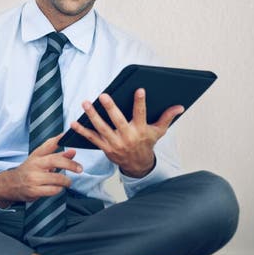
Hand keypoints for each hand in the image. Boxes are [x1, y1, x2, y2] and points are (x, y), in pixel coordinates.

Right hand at [0, 136, 82, 208]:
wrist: (11, 184)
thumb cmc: (29, 170)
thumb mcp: (41, 160)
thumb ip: (58, 155)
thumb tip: (73, 151)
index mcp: (37, 155)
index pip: (48, 144)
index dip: (59, 139)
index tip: (67, 134)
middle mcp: (35, 164)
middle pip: (55, 160)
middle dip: (70, 164)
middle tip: (79, 169)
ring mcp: (33, 178)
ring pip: (56, 178)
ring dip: (66, 181)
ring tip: (67, 182)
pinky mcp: (33, 190)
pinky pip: (52, 190)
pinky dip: (58, 190)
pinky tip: (57, 188)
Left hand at [68, 89, 183, 178]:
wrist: (137, 165)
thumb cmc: (147, 143)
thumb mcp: (158, 131)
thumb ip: (167, 117)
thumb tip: (180, 106)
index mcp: (141, 131)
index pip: (141, 114)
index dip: (140, 102)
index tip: (139, 90)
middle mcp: (127, 137)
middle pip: (118, 121)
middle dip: (110, 108)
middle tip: (103, 95)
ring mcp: (114, 143)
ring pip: (102, 129)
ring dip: (92, 116)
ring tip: (85, 103)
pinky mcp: (105, 148)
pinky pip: (92, 138)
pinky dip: (82, 131)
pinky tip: (73, 122)